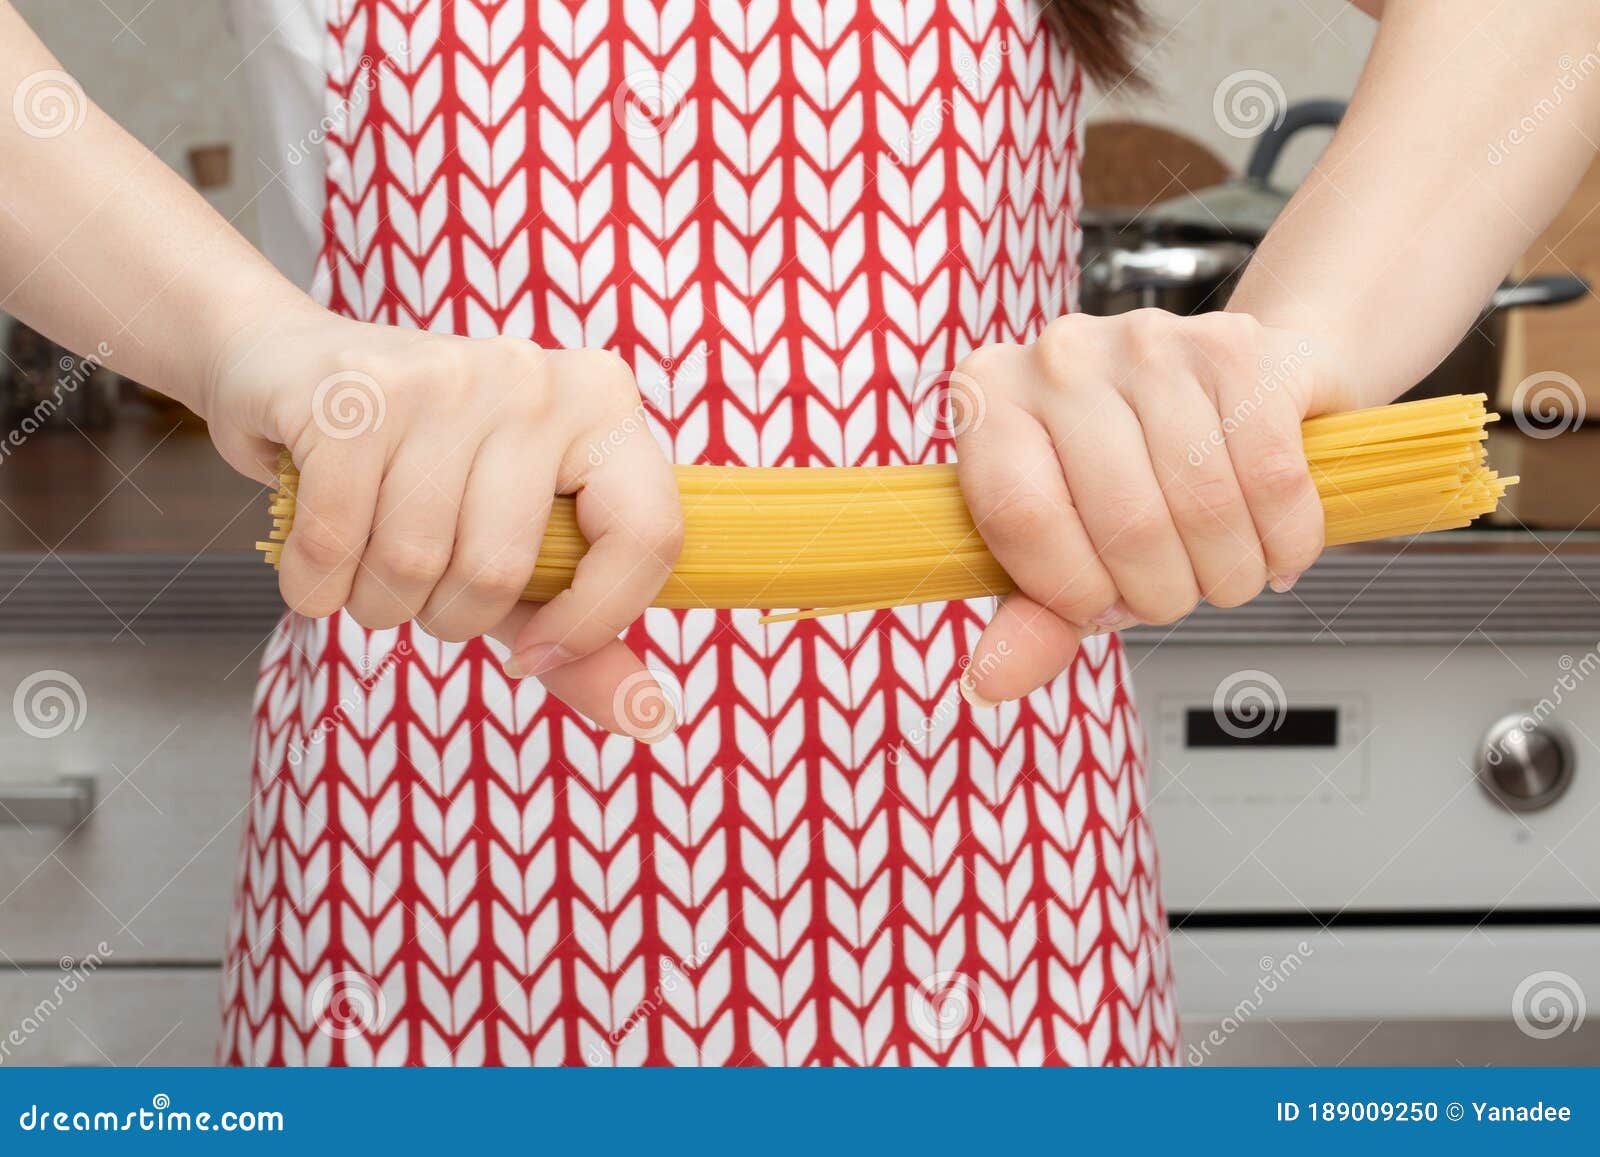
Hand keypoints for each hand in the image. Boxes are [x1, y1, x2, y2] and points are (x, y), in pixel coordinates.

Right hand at [202, 303, 683, 737]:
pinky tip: (315, 554)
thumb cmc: (424, 478)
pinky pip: (337, 541)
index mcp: (604, 408)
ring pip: (414, 561)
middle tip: (420, 581)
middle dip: (445, 617)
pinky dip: (315, 583)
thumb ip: (587, 639)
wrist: (288, 372)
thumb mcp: (520, 557)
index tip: (532, 657)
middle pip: (502, 569)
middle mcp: (536, 379)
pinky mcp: (353, 390)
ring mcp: (446, 375)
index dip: (594, 623)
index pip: (650, 536)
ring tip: (365, 557)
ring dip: (374, 604)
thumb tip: (651, 720)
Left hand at [952, 309, 1340, 703]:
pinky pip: (1272, 477)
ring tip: (1225, 569)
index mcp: (990, 397)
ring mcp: (1150, 340)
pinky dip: (1285, 540)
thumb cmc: (1134, 477)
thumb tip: (988, 683)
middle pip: (1124, 521)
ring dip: (1228, 574)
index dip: (1073, 590)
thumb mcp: (1066, 551)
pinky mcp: (1239, 345)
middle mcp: (1060, 354)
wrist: (1235, 390)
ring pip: (1204, 505)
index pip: (1020, 517)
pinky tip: (1276, 547)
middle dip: (1163, 594)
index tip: (1101, 605)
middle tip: (1174, 592)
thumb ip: (1030, 616)